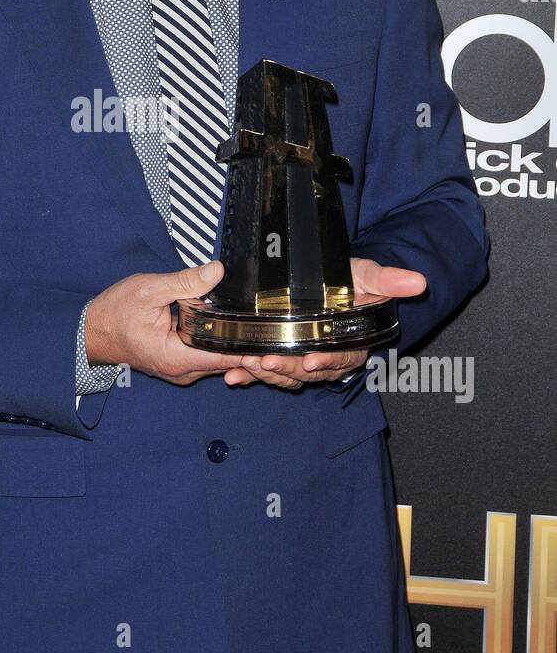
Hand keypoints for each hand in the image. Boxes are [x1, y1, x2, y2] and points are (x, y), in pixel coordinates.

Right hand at [85, 259, 253, 385]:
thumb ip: (185, 282)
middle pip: (229, 361)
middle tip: (270, 321)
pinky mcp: (181, 363)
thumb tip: (216, 271)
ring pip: (221, 359)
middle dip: (248, 343)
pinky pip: (209, 356)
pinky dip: (221, 343)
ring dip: (235, 342)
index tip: (269, 332)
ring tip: (256, 322)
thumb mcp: (149, 290)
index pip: (226, 357)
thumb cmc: (115, 313)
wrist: (93, 331)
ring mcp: (182, 370)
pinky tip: (231, 326)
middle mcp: (183, 371)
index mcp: (176, 357)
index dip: (250, 346)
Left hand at [221, 256, 426, 388]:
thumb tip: (419, 281)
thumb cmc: (352, 280)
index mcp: (351, 342)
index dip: (329, 362)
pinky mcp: (280, 356)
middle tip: (267, 362)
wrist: (331, 280)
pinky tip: (233, 377)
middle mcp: (327, 356)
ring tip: (247, 365)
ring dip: (267, 374)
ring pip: (287, 375)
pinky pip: (265, 372)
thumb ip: (389, 280)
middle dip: (288, 369)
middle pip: (309, 372)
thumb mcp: (368, 275)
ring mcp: (302, 358)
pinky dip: (249, 376)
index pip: (342, 358)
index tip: (312, 360)